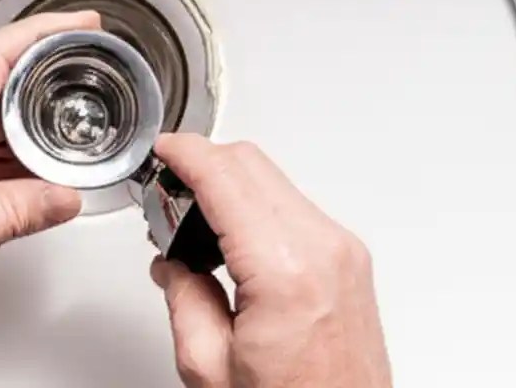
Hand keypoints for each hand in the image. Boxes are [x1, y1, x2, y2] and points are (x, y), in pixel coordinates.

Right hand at [150, 136, 390, 387]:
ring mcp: (345, 253)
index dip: (187, 154)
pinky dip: (257, 207)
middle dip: (205, 164)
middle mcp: (325, 250)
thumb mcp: (210, 365)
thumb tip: (173, 264)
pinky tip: (230, 237)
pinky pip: (295, 208)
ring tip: (194, 222)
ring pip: (275, 181)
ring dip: (231, 185)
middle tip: (167, 190)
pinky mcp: (351, 263)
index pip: (227, 179)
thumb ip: (184, 299)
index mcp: (286, 271)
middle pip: (254, 165)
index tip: (164, 150)